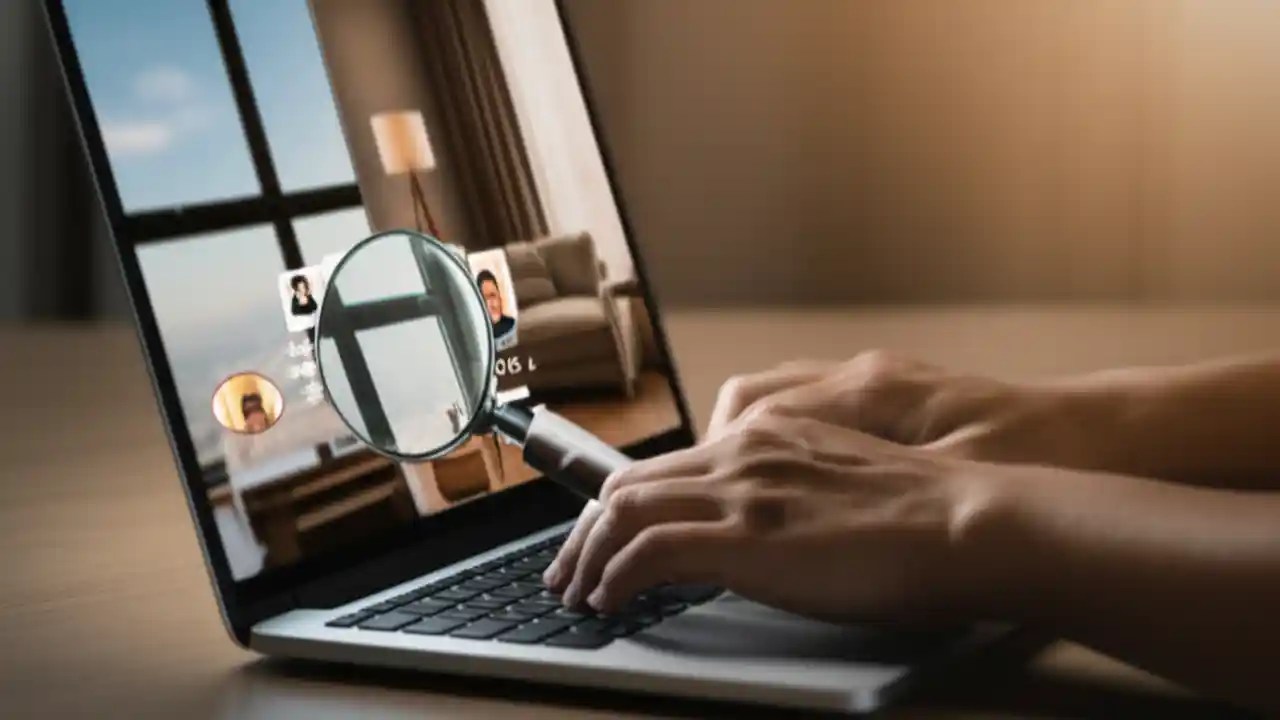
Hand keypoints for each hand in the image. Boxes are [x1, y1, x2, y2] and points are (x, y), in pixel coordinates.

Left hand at [544, 411, 1003, 619]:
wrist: (973, 523)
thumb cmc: (932, 518)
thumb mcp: (847, 486)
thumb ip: (796, 494)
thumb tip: (771, 532)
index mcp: (769, 435)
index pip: (669, 465)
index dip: (625, 503)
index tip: (606, 534)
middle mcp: (744, 451)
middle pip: (632, 483)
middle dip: (589, 529)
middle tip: (572, 567)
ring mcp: (741, 491)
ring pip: (625, 510)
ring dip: (589, 554)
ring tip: (576, 590)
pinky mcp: (744, 537)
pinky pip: (647, 550)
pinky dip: (614, 575)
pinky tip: (608, 599)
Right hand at [709, 351, 1099, 470]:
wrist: (1111, 435)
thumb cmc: (1041, 457)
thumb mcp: (951, 484)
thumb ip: (865, 489)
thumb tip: (791, 510)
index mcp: (872, 392)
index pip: (755, 412)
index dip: (710, 458)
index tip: (684, 501)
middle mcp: (866, 376)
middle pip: (753, 397)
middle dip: (710, 448)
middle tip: (690, 501)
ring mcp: (882, 382)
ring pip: (779, 396)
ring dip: (744, 440)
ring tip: (725, 491)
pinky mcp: (900, 397)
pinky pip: (813, 406)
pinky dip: (782, 437)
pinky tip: (789, 477)